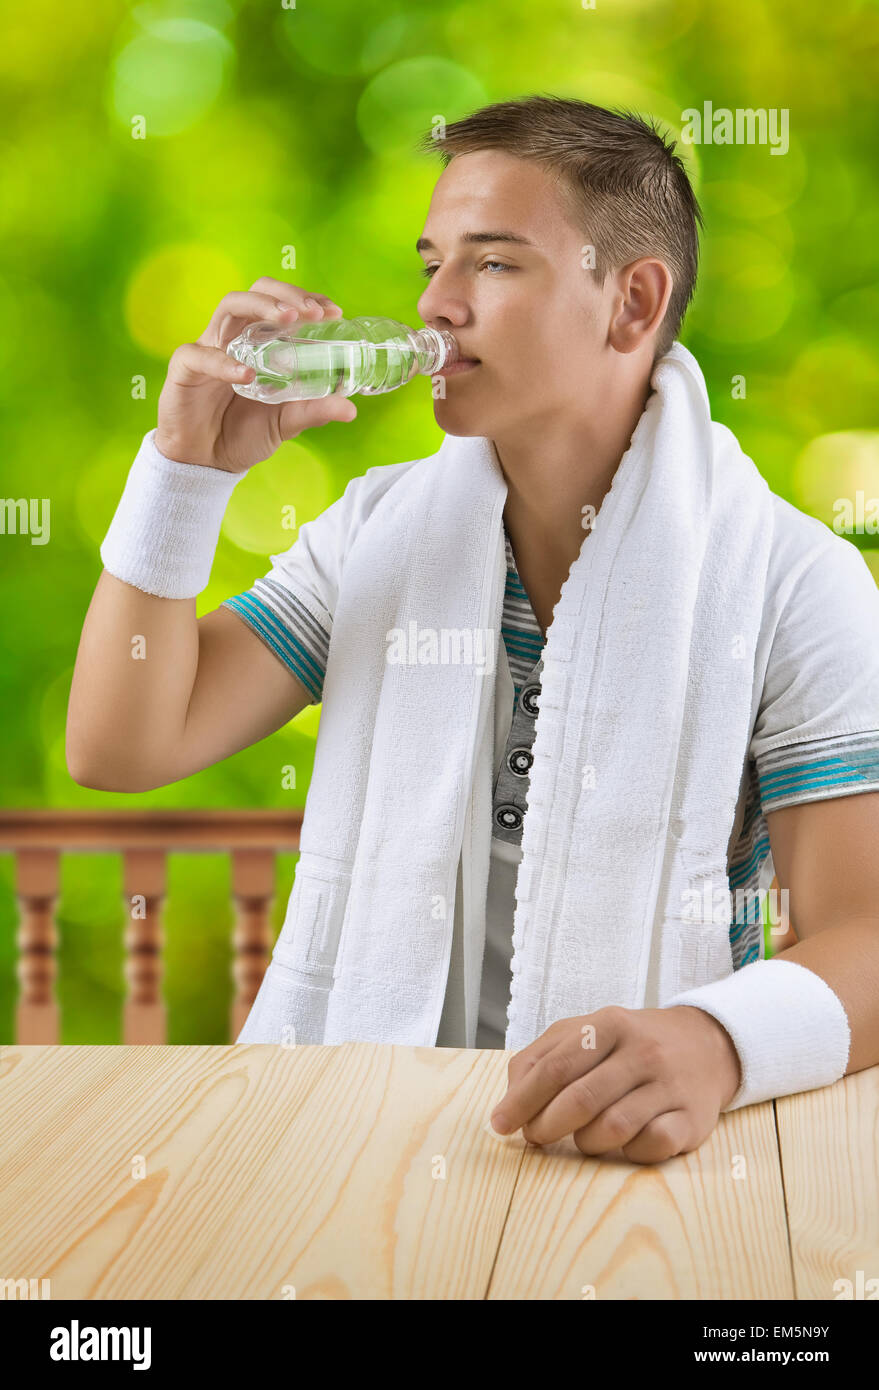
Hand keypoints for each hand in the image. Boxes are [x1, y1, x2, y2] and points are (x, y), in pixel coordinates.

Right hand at [155, 276, 357, 472]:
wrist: (206, 463)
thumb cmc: (243, 434)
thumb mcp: (286, 422)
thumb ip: (314, 411)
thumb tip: (350, 408)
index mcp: (259, 342)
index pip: (281, 304)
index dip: (307, 300)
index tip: (333, 313)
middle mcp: (234, 337)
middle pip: (256, 292)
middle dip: (286, 294)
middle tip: (313, 313)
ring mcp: (209, 348)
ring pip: (230, 306)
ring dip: (261, 307)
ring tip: (288, 320)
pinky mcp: (185, 369)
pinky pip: (201, 355)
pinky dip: (225, 362)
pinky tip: (247, 374)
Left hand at [489, 1004, 741, 1164]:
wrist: (705, 1046)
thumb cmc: (629, 1044)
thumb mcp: (585, 1032)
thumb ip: (542, 1057)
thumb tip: (510, 1101)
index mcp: (609, 1024)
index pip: (555, 1066)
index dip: (522, 1100)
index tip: (500, 1124)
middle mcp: (643, 1051)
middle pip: (580, 1100)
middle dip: (547, 1126)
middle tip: (536, 1137)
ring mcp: (670, 1085)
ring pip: (613, 1128)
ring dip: (585, 1142)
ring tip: (583, 1136)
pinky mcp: (692, 1120)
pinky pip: (650, 1147)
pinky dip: (628, 1152)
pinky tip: (624, 1144)